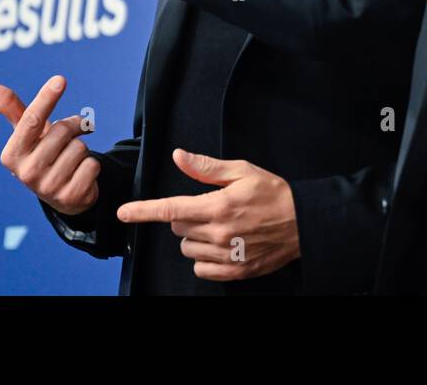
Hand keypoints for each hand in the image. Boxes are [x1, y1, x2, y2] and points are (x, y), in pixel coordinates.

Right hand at [0, 74, 99, 216]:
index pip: (30, 120)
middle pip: (63, 131)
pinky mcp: (70, 197)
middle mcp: (26, 173)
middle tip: (71, 134)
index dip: (46, 98)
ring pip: (80, 148)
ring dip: (82, 148)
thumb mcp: (27, 132)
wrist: (62, 193)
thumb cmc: (42, 152)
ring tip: (71, 159)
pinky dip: (92, 165)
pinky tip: (80, 174)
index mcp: (11, 155)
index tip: (60, 79)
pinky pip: (92, 165)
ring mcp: (48, 188)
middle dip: (74, 126)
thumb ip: (9, 108)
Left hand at [116, 148, 299, 280]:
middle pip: (177, 227)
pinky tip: (222, 245)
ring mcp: (226, 255)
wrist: (303, 223)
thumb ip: (206, 167)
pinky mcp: (234, 271)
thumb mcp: (242, 171)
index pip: (170, 209)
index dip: (143, 211)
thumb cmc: (274, 194)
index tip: (123, 213)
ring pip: (187, 248)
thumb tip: (179, 156)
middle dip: (186, 215)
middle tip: (210, 207)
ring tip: (220, 226)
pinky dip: (205, 258)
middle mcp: (218, 233)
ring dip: (195, 237)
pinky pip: (201, 268)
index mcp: (217, 206)